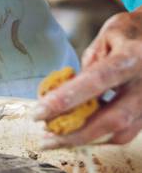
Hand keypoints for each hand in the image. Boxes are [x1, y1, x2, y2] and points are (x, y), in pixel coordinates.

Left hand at [32, 9, 141, 146]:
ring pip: (121, 133)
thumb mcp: (108, 36)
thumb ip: (90, 63)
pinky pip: (126, 133)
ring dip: (87, 139)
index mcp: (131, 58)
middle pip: (112, 119)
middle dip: (76, 133)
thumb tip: (69, 91)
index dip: (67, 99)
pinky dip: (102, 136)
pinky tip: (81, 131)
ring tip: (58, 138)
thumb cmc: (132, 32)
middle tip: (46, 139)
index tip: (40, 112)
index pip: (96, 81)